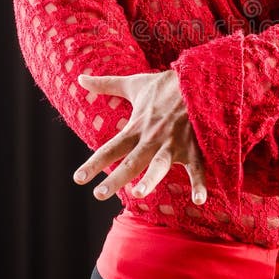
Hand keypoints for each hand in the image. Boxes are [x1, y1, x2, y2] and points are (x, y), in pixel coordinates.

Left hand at [73, 69, 206, 204]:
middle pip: (131, 162)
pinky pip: (197, 167)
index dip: (94, 163)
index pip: (111, 148)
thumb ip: (106, 84)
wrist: (197, 77)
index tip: (78, 179)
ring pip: (160, 165)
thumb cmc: (165, 84)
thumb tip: (80, 78)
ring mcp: (174, 143)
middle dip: (116, 178)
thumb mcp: (133, 83)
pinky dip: (200, 183)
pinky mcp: (194, 146)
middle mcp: (152, 138)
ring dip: (150, 179)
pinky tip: (198, 200)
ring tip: (138, 194)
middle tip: (99, 194)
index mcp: (137, 127)